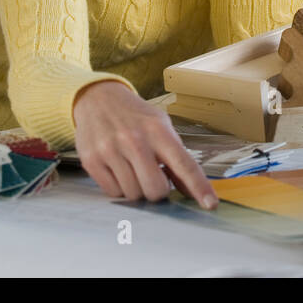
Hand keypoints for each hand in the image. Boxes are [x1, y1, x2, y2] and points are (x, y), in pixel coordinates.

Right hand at [71, 81, 216, 207]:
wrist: (97, 98)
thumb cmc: (135, 116)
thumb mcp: (161, 126)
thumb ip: (176, 158)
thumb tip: (192, 191)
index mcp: (158, 130)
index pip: (184, 164)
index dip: (199, 187)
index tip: (210, 204)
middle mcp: (134, 140)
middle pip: (156, 190)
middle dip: (158, 191)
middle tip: (154, 176)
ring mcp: (111, 151)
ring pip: (134, 195)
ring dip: (137, 188)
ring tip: (133, 168)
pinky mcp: (91, 161)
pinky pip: (113, 193)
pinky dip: (119, 187)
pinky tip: (119, 169)